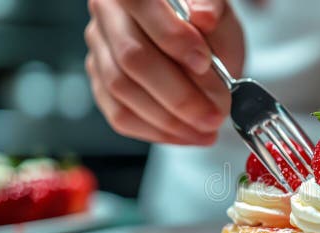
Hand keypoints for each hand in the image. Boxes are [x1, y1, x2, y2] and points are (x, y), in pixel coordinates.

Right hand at [85, 0, 244, 144]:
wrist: (199, 47)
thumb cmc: (207, 28)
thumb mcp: (220, 15)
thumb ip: (214, 12)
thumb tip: (203, 16)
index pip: (142, 7)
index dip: (173, 38)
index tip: (204, 63)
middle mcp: (108, 14)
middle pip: (131, 56)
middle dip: (179, 93)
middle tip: (214, 112)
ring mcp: (100, 49)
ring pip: (122, 89)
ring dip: (169, 118)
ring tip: (206, 127)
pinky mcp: (101, 82)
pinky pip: (119, 114)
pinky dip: (156, 130)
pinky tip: (185, 133)